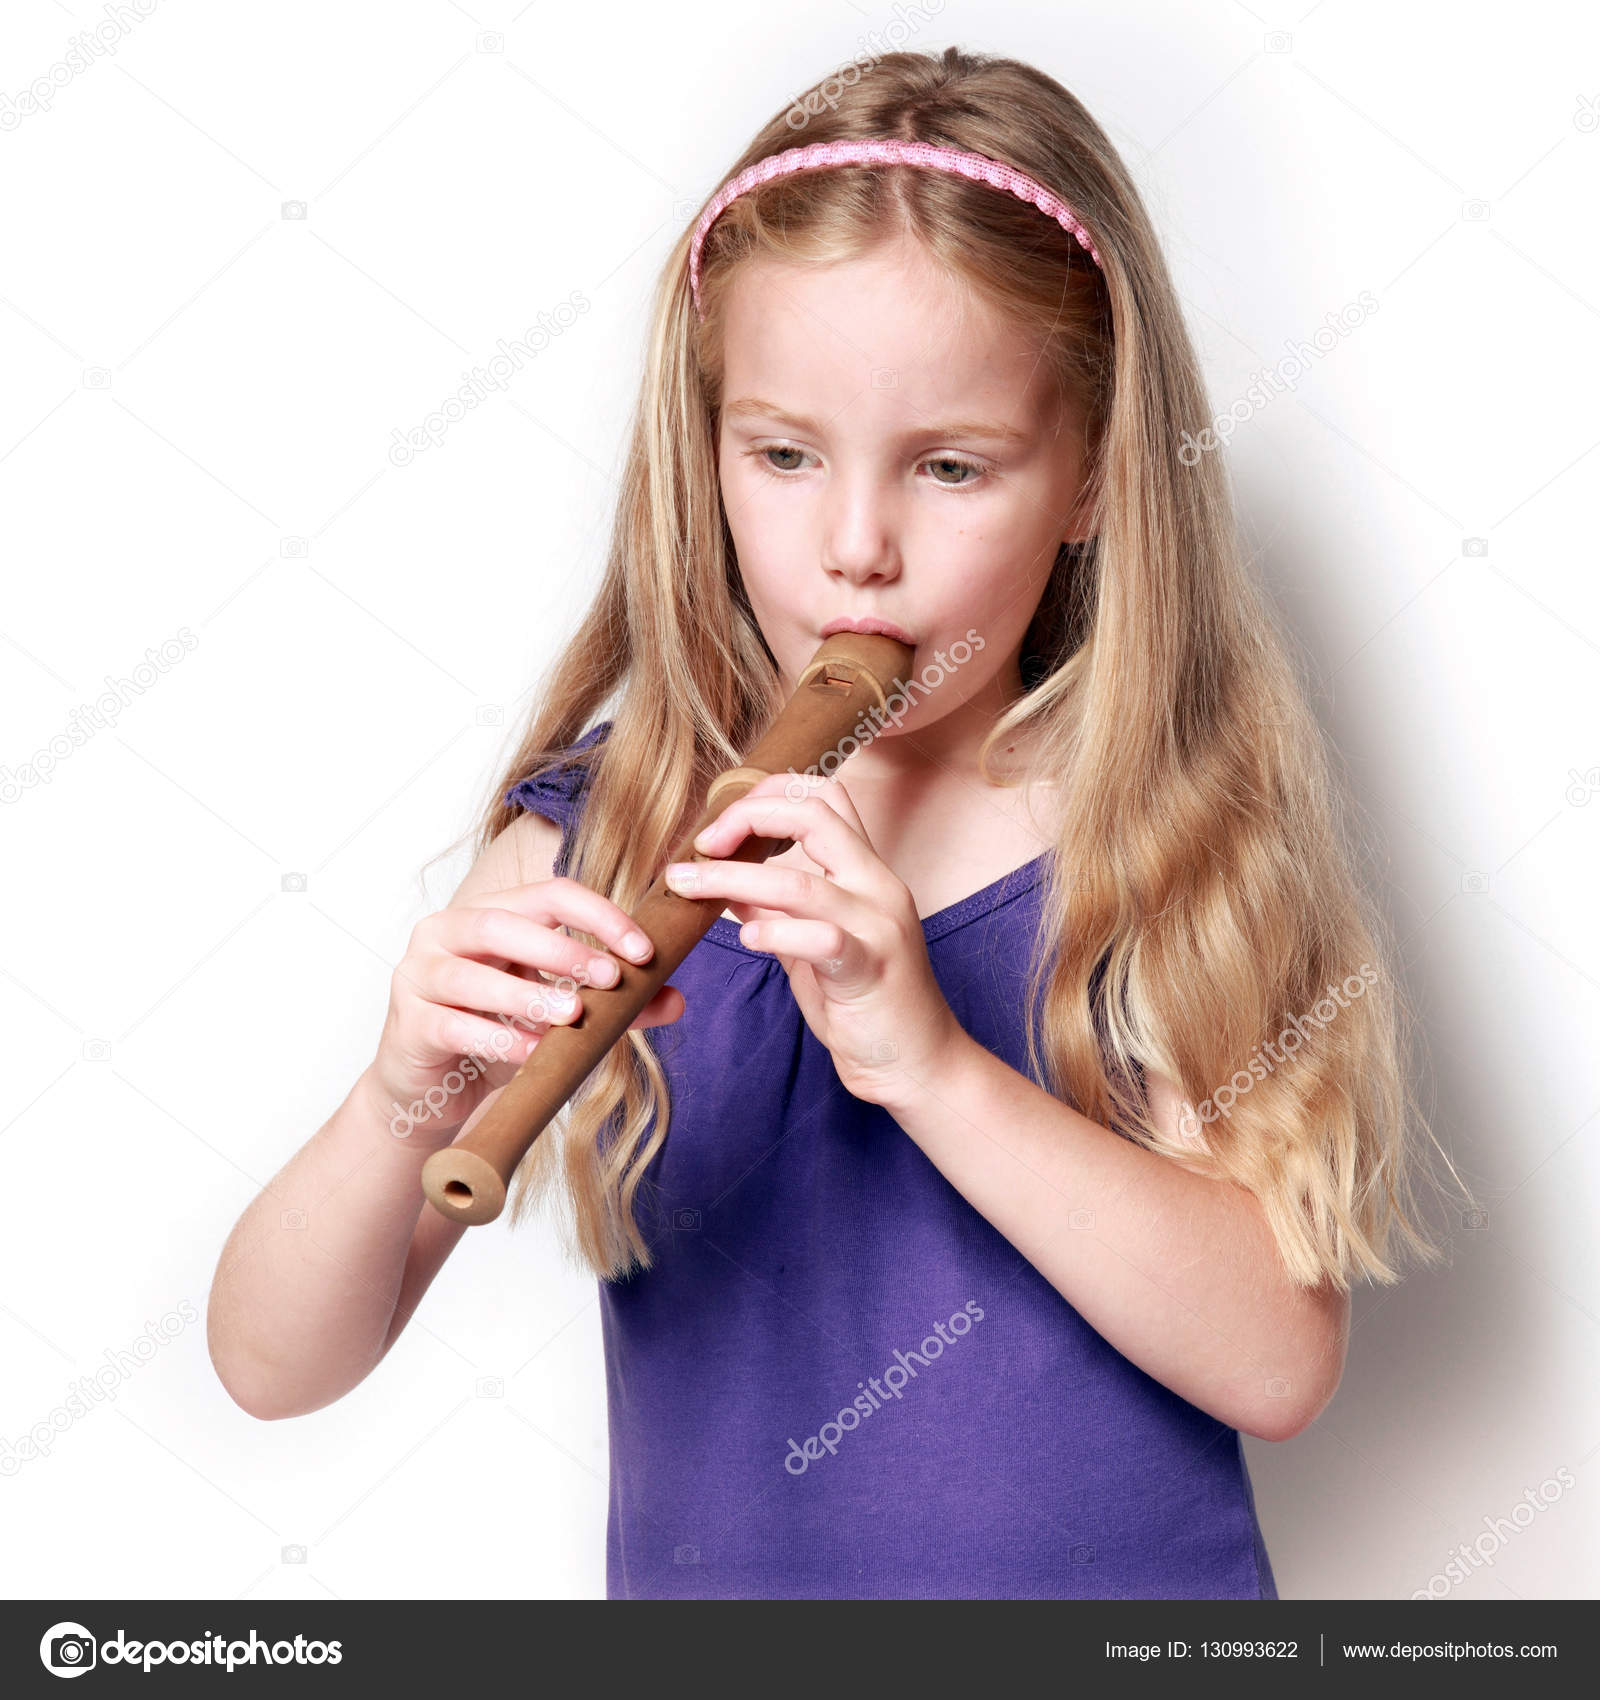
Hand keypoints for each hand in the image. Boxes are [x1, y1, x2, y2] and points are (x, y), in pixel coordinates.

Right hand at [370, 876, 682, 1140]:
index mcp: (490, 914)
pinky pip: (454, 1026)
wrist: (429, 1092)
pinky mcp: (408, 1024)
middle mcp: (447, 932)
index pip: (549, 895)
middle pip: (504, 923)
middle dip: (562, 950)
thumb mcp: (557, 1017)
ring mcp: (420, 975)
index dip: (598, 916)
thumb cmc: (494, 1037)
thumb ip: (611, 1007)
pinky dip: (497, 1039)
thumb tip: (675, 1000)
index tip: (642, 950)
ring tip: (571, 1017)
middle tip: (610, 978)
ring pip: (473, 974)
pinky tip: (529, 1053)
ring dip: (528, 996)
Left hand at [663, 771, 964, 1106]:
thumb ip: (777, 910)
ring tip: (687, 886)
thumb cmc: (866, 1003)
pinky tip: (747, 939)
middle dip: (748, 817)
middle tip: (702, 845)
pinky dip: (777, 933)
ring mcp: (879, 927)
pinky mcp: (872, 971)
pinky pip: (822, 939)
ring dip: (732, 879)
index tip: (720, 826)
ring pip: (800, 883)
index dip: (767, 794)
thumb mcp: (813, 947)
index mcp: (867, 872)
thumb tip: (727, 884)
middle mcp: (878, 887)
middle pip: (815, 815)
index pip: (824, 796)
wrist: (919, 1063)